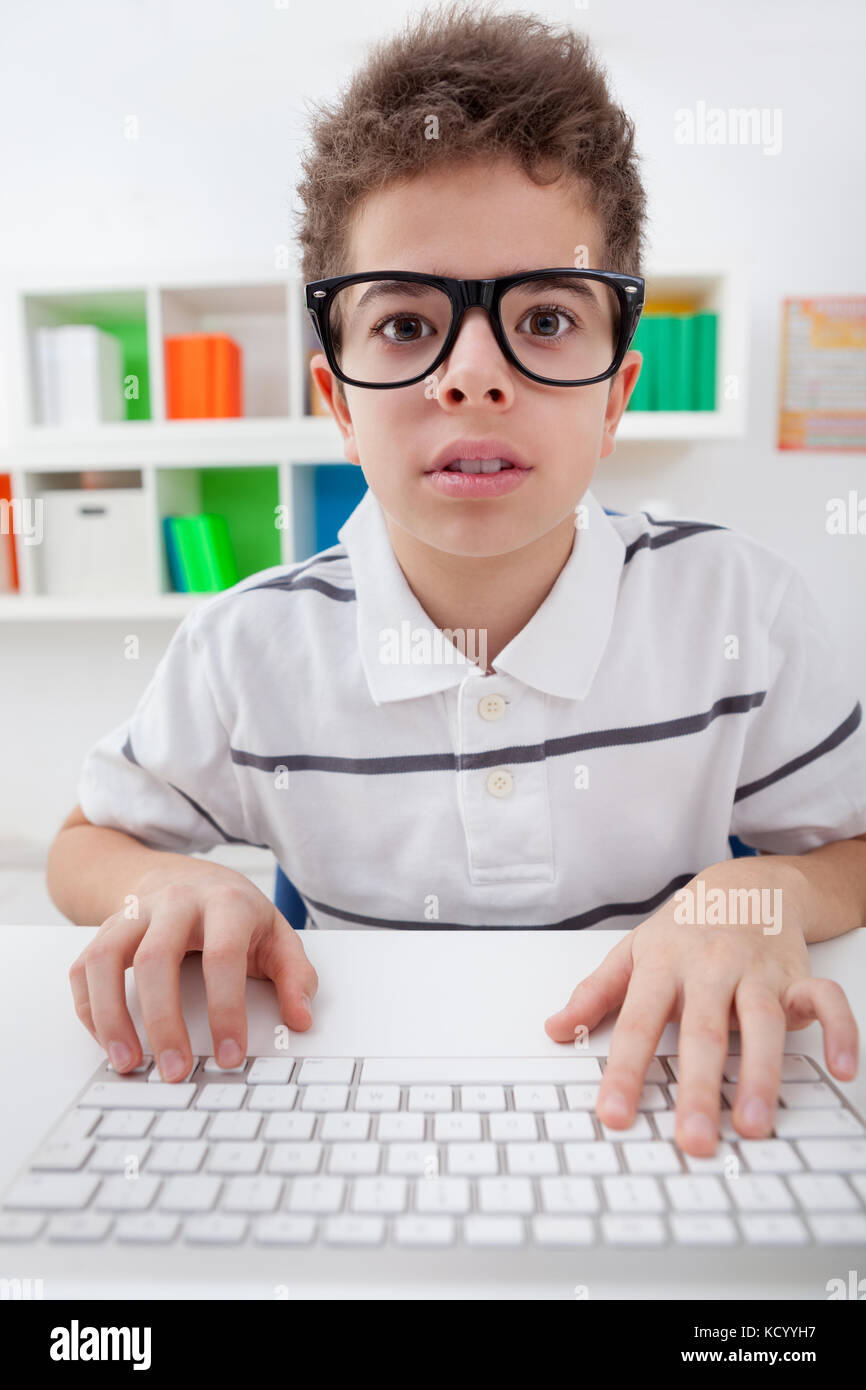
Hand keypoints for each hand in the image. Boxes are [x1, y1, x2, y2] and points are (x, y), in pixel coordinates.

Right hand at [69, 863, 317, 1079]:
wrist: (186, 876)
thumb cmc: (234, 914)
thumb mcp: (276, 934)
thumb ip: (295, 975)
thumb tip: (301, 1019)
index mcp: (224, 902)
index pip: (223, 956)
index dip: (226, 1009)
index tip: (230, 1056)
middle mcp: (174, 902)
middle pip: (157, 959)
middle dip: (164, 1022)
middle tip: (175, 1072)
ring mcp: (134, 914)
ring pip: (107, 959)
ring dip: (112, 1016)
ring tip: (128, 1063)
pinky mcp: (105, 930)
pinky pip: (84, 968)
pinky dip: (89, 1008)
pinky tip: (108, 1042)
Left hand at [544, 873, 858, 1155]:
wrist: (744, 882)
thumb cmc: (684, 928)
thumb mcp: (632, 952)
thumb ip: (595, 994)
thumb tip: (554, 1028)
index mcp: (662, 965)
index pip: (637, 1023)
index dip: (624, 1071)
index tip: (614, 1115)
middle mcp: (709, 968)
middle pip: (702, 1031)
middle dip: (698, 1088)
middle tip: (693, 1139)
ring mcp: (756, 971)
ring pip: (762, 1022)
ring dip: (761, 1074)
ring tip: (754, 1124)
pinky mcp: (797, 974)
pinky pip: (825, 999)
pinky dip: (839, 1030)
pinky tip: (842, 1068)